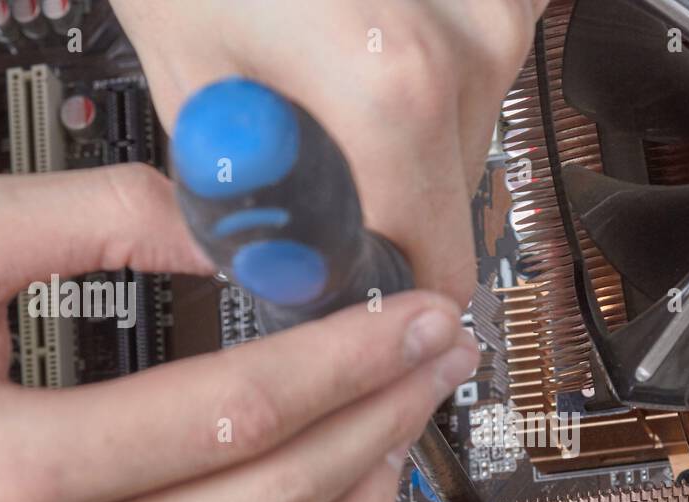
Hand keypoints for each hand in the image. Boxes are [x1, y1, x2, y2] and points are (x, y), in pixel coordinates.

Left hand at [111, 0, 545, 306]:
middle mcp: (469, 49)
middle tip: (314, 145)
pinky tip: (368, 31)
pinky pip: (481, 66)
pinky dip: (429, 68)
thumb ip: (251, 206)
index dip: (387, 287)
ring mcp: (499, 7)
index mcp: (390, 94)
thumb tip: (290, 278)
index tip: (356, 280)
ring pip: (467, 134)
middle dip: (385, 198)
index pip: (437, 266)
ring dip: (405, 128)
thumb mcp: (189, 78)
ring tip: (330, 60)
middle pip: (453, 200)